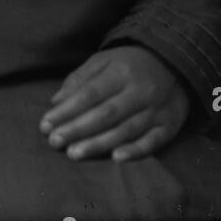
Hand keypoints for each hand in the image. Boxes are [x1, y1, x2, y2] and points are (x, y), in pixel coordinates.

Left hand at [39, 45, 190, 161]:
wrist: (175, 62)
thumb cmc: (130, 64)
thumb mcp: (104, 61)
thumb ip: (80, 79)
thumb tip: (55, 102)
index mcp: (120, 72)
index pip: (90, 94)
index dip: (67, 110)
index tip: (45, 124)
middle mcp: (139, 91)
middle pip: (105, 114)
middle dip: (78, 129)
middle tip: (54, 142)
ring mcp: (156, 109)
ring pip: (125, 130)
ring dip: (99, 144)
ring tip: (74, 154)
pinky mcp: (170, 125)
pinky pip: (154, 141)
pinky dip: (136, 151)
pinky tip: (116, 159)